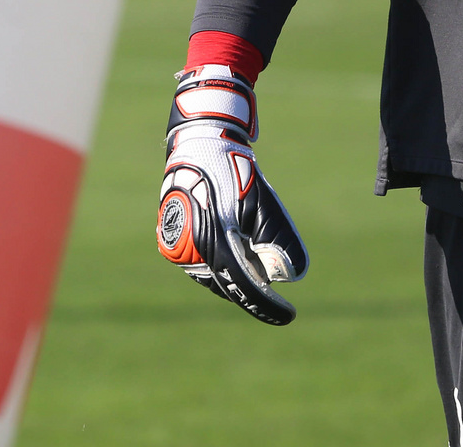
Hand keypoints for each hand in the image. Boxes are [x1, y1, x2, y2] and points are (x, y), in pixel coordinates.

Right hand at [157, 65, 308, 324]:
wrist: (201, 146)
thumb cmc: (235, 172)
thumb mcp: (265, 205)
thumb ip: (278, 241)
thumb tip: (289, 276)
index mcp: (213, 238)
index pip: (242, 284)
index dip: (266, 304)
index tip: (289, 316)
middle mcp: (189, 248)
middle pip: (228, 285)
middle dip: (254, 289)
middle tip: (277, 297)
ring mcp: (177, 246)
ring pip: (214, 277)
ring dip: (237, 276)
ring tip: (257, 262)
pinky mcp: (173, 242)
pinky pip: (203, 265)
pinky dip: (223, 266)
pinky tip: (239, 254)